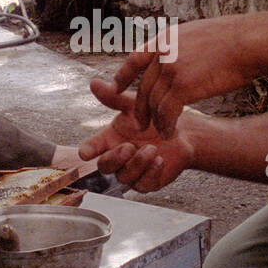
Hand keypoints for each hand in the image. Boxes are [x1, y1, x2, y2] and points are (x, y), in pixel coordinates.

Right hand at [78, 77, 195, 192]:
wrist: (181, 133)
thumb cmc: (153, 118)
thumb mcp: (134, 105)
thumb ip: (114, 97)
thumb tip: (94, 83)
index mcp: (108, 141)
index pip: (91, 148)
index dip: (87, 151)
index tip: (86, 152)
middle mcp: (117, 159)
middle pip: (105, 166)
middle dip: (115, 158)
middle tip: (128, 147)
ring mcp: (131, 172)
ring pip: (125, 177)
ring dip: (137, 164)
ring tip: (151, 149)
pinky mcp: (147, 182)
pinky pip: (144, 184)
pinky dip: (151, 173)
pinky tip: (159, 160)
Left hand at [114, 17, 256, 136]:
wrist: (248, 42)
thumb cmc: (232, 38)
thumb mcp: (196, 33)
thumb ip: (180, 46)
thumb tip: (176, 54)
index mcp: (164, 39)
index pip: (135, 59)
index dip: (123, 76)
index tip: (115, 88)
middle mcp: (163, 54)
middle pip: (144, 86)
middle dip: (139, 108)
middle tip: (138, 123)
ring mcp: (171, 69)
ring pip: (154, 102)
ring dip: (154, 120)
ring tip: (157, 132)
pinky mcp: (184, 86)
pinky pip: (168, 112)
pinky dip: (166, 125)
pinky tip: (169, 133)